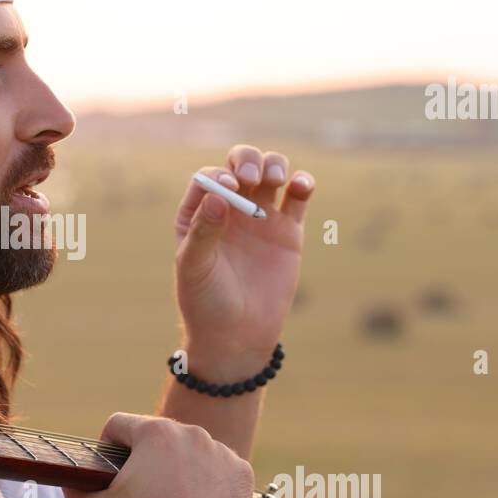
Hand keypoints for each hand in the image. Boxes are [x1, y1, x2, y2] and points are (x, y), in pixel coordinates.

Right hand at [62, 412, 252, 497]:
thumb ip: (73, 487)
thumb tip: (71, 477)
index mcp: (155, 434)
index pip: (118, 424)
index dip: (107, 447)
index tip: (111, 471)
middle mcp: (193, 434)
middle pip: (156, 435)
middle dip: (144, 458)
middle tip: (141, 493)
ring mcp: (222, 453)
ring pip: (188, 450)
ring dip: (176, 467)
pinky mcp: (242, 474)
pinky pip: (215, 467)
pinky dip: (205, 481)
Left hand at [173, 144, 314, 371]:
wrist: (237, 336)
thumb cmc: (205, 303)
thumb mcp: (194, 267)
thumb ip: (204, 231)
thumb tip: (218, 196)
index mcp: (199, 213)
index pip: (209, 178)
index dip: (219, 177)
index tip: (228, 189)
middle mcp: (229, 208)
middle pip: (240, 165)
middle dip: (247, 161)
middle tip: (250, 181)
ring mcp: (260, 217)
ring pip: (270, 172)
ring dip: (274, 164)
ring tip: (275, 181)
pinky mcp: (288, 230)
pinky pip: (298, 197)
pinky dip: (303, 183)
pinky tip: (301, 185)